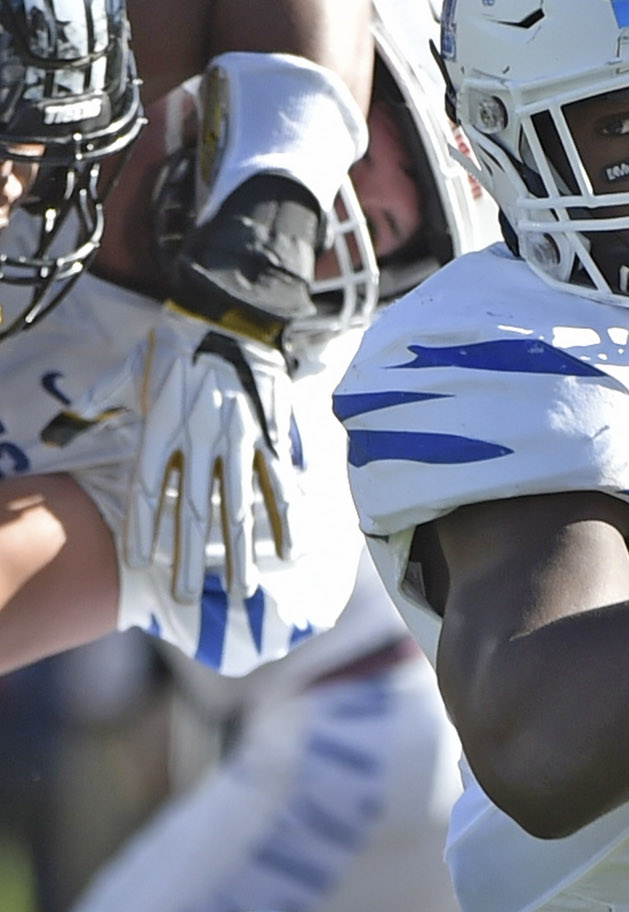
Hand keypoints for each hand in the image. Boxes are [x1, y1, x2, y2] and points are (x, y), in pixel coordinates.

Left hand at [78, 305, 295, 603]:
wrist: (232, 315)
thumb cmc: (176, 347)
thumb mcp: (129, 372)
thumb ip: (98, 405)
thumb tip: (57, 433)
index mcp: (163, 425)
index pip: (148, 484)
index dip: (143, 523)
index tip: (139, 560)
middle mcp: (200, 440)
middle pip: (194, 510)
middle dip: (190, 557)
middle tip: (185, 596)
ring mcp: (239, 441)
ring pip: (239, 506)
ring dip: (241, 553)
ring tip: (241, 591)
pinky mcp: (268, 437)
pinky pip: (278, 485)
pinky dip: (286, 519)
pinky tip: (289, 552)